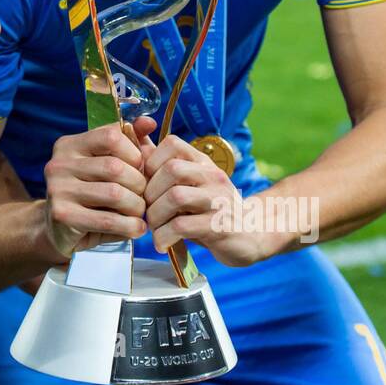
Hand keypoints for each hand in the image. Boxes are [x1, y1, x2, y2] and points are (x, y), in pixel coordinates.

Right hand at [42, 117, 155, 257]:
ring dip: (136, 206)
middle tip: (145, 195)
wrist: (58, 229)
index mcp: (70, 145)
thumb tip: (149, 122)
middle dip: (139, 184)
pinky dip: (129, 226)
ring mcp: (58, 189)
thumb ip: (128, 141)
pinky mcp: (62, 215)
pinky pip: (107, 220)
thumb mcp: (106, 165)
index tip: (140, 169)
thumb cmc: (90, 193)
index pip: (111, 136)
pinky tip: (137, 228)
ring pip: (114, 194)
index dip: (134, 153)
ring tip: (141, 212)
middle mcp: (60, 163)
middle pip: (115, 167)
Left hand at [142, 135, 266, 267]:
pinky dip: (165, 236)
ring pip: (176, 197)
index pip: (172, 144)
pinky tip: (162, 243)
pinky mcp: (220, 226)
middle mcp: (212, 176)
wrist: (250, 235)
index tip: (146, 183)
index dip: (150, 162)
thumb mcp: (190, 184)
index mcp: (202, 162)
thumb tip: (135, 141)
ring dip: (156, 216)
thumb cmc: (209, 209)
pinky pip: (183, 226)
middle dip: (150, 193)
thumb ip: (163, 166)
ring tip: (154, 228)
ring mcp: (219, 200)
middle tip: (146, 210)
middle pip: (172, 170)